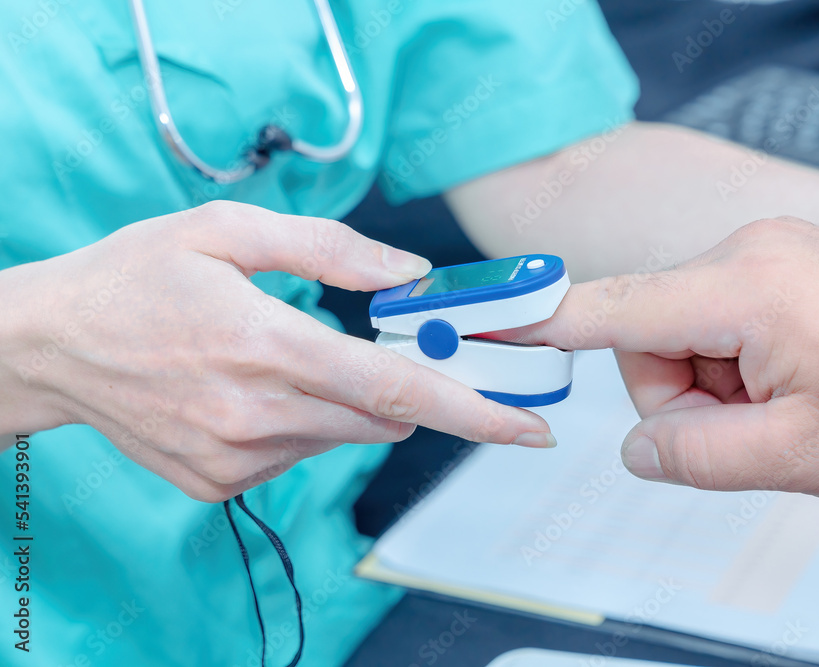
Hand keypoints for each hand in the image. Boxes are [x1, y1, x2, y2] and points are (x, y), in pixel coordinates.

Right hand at [0, 201, 552, 500]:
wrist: (51, 345)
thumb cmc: (136, 277)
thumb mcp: (227, 230)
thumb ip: (329, 249)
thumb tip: (407, 275)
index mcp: (263, 344)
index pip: (396, 388)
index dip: (474, 411)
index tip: (530, 428)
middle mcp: (254, 415)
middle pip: (384, 417)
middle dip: (408, 387)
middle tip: (384, 345)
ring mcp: (235, 458)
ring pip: (344, 436)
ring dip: (345, 400)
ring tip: (281, 355)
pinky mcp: (219, 483)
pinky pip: (299, 454)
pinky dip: (303, 421)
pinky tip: (251, 387)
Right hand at [496, 217, 818, 497]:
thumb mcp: (798, 457)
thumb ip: (698, 459)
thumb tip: (635, 449)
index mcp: (749, 289)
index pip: (617, 306)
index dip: (546, 320)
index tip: (488, 320)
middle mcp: (747, 249)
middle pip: (646, 333)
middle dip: (682, 393)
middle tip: (749, 422)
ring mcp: (761, 246)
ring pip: (677, 327)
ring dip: (710, 379)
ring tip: (778, 398)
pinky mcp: (769, 255)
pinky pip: (709, 311)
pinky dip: (728, 355)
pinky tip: (782, 372)